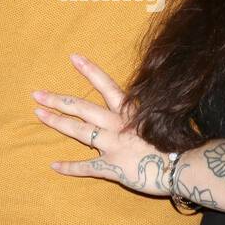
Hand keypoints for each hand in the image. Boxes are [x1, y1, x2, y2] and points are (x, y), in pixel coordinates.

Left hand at [32, 52, 170, 194]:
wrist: (185, 166)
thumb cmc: (179, 141)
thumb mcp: (162, 117)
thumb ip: (145, 111)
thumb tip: (138, 104)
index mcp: (131, 110)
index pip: (106, 86)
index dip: (89, 71)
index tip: (72, 57)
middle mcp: (118, 124)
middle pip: (83, 108)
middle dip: (59, 100)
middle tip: (38, 94)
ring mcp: (114, 145)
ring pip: (80, 131)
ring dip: (58, 122)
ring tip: (39, 115)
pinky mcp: (113, 166)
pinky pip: (87, 167)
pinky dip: (70, 167)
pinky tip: (54, 165)